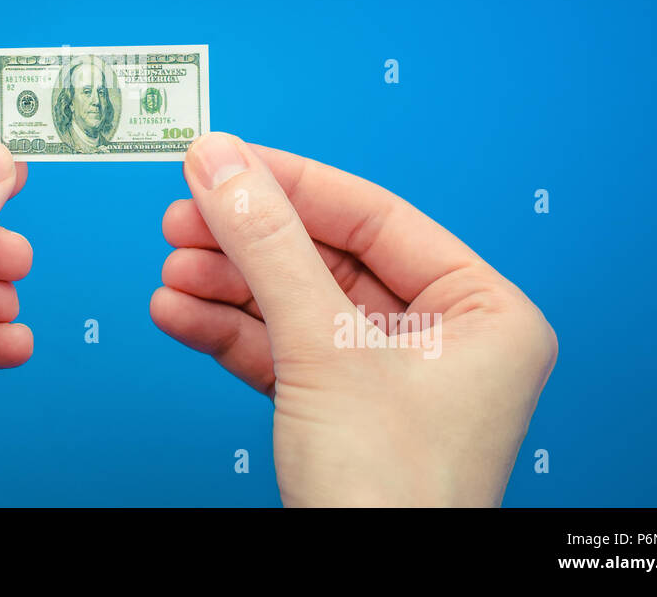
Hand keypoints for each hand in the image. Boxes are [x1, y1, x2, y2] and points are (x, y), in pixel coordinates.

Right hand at [152, 132, 556, 506]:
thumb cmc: (391, 498)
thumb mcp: (324, 347)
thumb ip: (267, 244)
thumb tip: (222, 162)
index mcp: (484, 312)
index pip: (375, 218)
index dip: (291, 184)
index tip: (224, 158)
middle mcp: (445, 340)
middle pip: (325, 260)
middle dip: (245, 244)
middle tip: (182, 217)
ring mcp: (391, 380)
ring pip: (295, 305)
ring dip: (226, 288)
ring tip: (172, 272)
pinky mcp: (344, 413)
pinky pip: (282, 351)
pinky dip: (229, 333)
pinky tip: (180, 314)